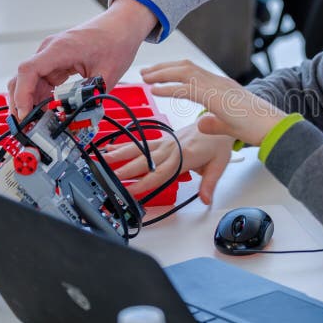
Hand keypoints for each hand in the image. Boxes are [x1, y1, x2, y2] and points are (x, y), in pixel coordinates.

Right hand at [9, 0, 156, 117]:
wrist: (123, 25)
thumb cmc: (116, 42)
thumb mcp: (107, 75)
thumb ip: (90, 96)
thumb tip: (78, 118)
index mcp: (60, 49)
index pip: (28, 71)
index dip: (22, 95)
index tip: (25, 114)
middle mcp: (50, 50)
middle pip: (23, 77)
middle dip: (21, 101)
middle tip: (26, 125)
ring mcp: (52, 54)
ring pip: (32, 80)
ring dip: (32, 100)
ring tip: (38, 122)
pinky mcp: (58, 59)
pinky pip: (44, 79)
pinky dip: (43, 94)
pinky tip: (49, 110)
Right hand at [103, 123, 233, 204]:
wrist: (219, 122)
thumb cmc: (218, 142)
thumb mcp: (219, 165)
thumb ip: (210, 184)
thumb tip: (206, 200)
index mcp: (184, 155)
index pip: (161, 173)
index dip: (145, 182)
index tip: (131, 189)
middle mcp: (172, 148)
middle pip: (145, 162)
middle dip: (126, 170)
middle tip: (109, 177)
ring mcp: (166, 143)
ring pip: (139, 149)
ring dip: (120, 154)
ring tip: (103, 158)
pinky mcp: (163, 140)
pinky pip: (142, 143)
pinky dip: (125, 145)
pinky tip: (111, 147)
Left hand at [141, 60, 285, 145]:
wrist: (273, 127)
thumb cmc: (257, 127)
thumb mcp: (229, 125)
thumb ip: (213, 123)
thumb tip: (201, 122)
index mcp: (223, 86)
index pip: (194, 72)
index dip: (174, 71)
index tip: (158, 75)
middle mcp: (219, 82)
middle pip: (186, 67)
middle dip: (163, 68)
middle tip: (145, 72)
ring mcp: (218, 87)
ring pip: (184, 72)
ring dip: (162, 73)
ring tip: (145, 77)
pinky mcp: (215, 97)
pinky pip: (187, 88)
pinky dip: (169, 88)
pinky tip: (156, 90)